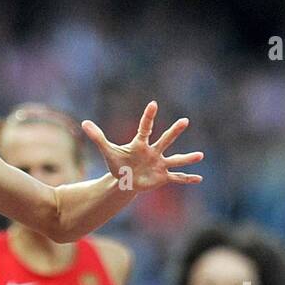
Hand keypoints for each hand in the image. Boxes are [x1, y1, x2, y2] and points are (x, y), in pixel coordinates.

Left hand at [81, 102, 202, 191]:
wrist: (124, 181)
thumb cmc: (118, 164)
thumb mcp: (107, 152)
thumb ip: (97, 137)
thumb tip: (84, 123)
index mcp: (141, 144)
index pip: (144, 128)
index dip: (148, 117)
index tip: (153, 104)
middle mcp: (153, 152)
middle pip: (165, 140)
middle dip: (174, 132)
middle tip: (184, 121)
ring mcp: (160, 164)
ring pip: (175, 160)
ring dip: (187, 158)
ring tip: (200, 155)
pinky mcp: (162, 177)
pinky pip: (176, 178)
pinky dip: (186, 179)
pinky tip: (198, 179)